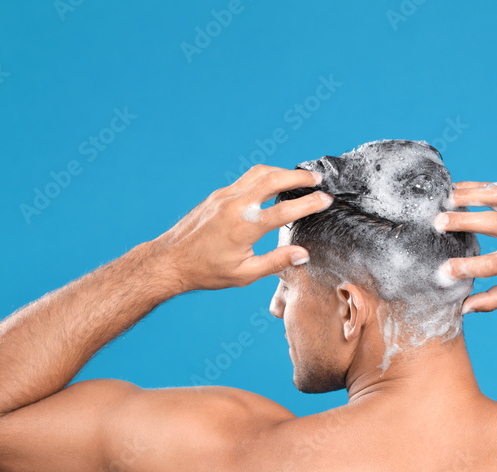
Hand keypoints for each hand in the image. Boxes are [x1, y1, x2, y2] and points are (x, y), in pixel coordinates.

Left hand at [156, 165, 332, 290]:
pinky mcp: (217, 196)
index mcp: (244, 226)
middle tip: (317, 179)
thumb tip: (303, 255)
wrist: (170, 260)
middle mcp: (235, 205)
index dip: (309, 204)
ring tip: (298, 177)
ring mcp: (224, 197)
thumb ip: (275, 263)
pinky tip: (272, 184)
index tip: (326, 200)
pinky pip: (246, 179)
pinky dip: (264, 177)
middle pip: (273, 180)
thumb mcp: (244, 274)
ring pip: (258, 174)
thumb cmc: (206, 271)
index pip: (285, 210)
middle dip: (298, 177)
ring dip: (281, 172)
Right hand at [436, 181, 496, 312]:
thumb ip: (491, 300)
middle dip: (461, 221)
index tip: (443, 270)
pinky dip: (475, 185)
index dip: (465, 267)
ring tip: (444, 199)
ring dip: (467, 195)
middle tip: (437, 223)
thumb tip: (463, 308)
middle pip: (490, 223)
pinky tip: (456, 189)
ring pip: (494, 196)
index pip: (490, 265)